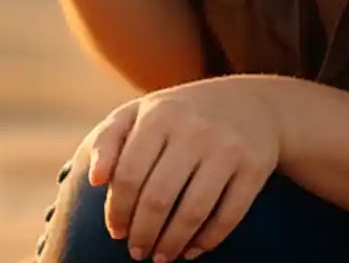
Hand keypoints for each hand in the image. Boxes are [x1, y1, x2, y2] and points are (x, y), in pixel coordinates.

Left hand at [85, 77, 281, 261]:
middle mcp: (193, 129)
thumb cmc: (176, 115)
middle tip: (136, 252)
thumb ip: (107, 141)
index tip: (115, 232)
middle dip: (143, 232)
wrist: (247, 102)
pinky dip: (208, 240)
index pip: (128, 174)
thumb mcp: (139, 114)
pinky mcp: (254, 167)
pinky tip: (192, 251)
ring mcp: (226, 148)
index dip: (118, 209)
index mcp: (157, 115)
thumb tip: (94, 180)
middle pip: (158, 197)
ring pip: (193, 211)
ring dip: (172, 243)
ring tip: (161, 256)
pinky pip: (229, 215)